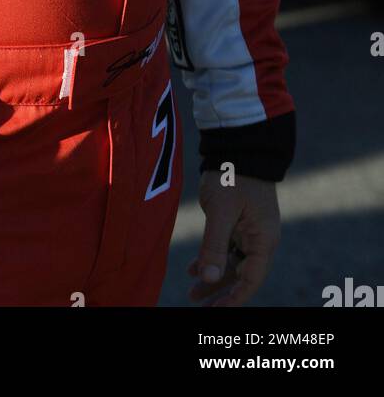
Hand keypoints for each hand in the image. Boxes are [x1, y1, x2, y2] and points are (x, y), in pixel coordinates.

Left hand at [188, 172, 280, 306]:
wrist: (238, 145)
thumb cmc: (232, 175)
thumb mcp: (220, 211)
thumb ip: (214, 245)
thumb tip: (207, 279)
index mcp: (263, 240)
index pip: (251, 279)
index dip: (234, 297)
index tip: (215, 310)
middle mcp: (260, 239)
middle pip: (241, 275)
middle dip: (220, 292)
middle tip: (198, 306)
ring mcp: (249, 231)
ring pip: (232, 263)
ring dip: (213, 278)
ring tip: (192, 294)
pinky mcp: (238, 222)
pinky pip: (226, 248)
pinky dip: (211, 259)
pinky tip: (192, 269)